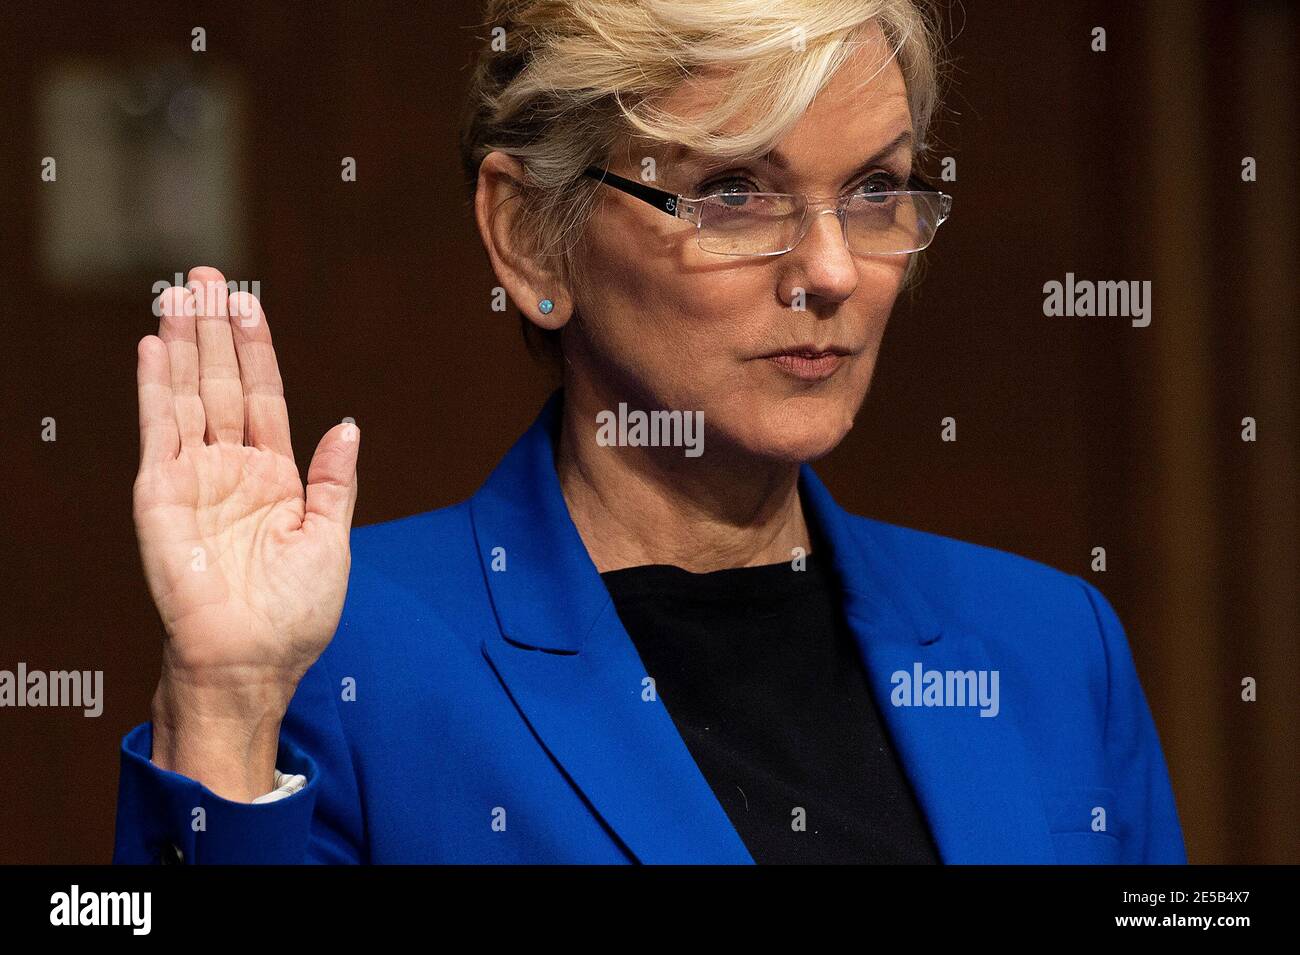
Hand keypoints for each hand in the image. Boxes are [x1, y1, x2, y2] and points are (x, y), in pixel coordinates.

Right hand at [134, 266, 358, 731]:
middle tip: (207, 273)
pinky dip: (156, 387)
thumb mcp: (330, 537)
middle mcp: (230, 470)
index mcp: (273, 478)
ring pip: (188, 394)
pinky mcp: (161, 495)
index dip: (256, 348)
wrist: (251, 662)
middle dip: (215, 328)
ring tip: (179, 290)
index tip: (248, 300)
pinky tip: (156, 346)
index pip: (263, 396)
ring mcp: (193, 478)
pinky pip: (159, 430)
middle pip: (222, 383)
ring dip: (184, 342)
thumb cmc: (294, 613)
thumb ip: (334, 478)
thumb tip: (347, 423)